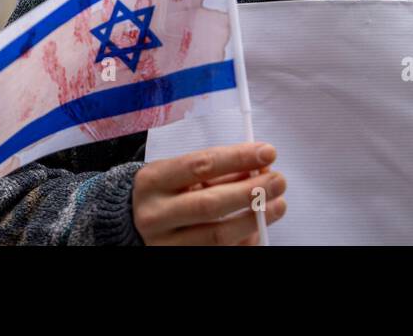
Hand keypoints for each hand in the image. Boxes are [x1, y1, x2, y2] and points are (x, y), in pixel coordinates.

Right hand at [132, 142, 286, 244]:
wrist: (133, 224)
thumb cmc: (168, 192)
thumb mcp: (182, 174)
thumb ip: (220, 170)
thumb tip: (262, 166)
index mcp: (154, 180)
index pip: (201, 165)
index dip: (238, 158)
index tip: (268, 152)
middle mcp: (154, 214)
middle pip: (209, 204)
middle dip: (250, 192)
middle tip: (279, 181)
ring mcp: (164, 244)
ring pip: (216, 236)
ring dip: (254, 220)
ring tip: (278, 205)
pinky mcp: (175, 260)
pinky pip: (217, 253)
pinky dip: (243, 241)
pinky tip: (258, 229)